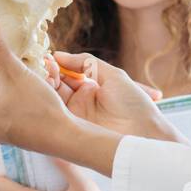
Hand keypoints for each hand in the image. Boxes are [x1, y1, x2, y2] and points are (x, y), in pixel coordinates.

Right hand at [49, 51, 187, 143]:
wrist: (144, 135)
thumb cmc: (134, 104)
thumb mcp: (113, 76)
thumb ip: (86, 62)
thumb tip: (58, 54)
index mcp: (91, 87)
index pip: (67, 73)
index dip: (57, 65)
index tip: (48, 58)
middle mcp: (80, 101)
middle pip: (57, 84)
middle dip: (50, 74)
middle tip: (45, 67)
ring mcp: (75, 116)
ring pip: (53, 97)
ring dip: (47, 85)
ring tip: (46, 76)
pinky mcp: (71, 129)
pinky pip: (55, 113)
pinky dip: (49, 100)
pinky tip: (46, 90)